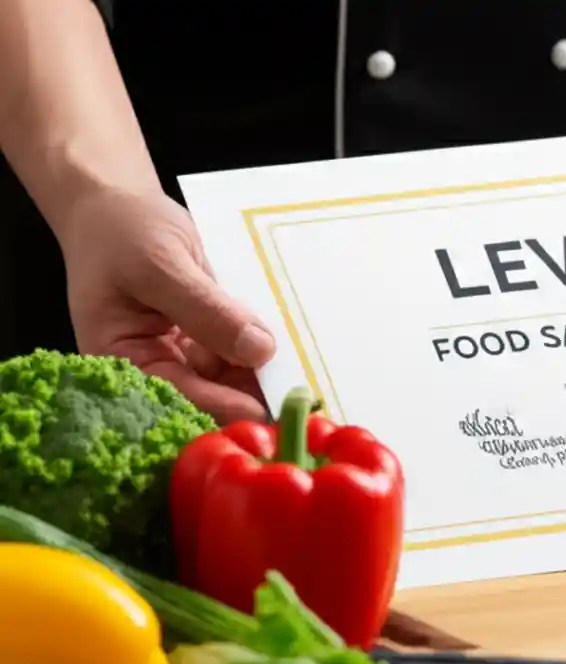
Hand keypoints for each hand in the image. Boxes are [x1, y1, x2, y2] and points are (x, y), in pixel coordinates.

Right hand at [58, 187, 275, 423]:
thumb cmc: (123, 230)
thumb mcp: (160, 265)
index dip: (219, 405)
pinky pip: (235, 351)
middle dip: (247, 393)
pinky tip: (290, 350)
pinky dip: (257, 349)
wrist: (118, 202)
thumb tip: (258, 351)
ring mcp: (179, 352)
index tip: (263, 410)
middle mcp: (149, 365)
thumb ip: (205, 310)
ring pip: (226, 376)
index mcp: (120, 358)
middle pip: (205, 393)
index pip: (173, 395)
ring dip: (260, 374)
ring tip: (301, 372)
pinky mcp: (202, 336)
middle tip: (296, 396)